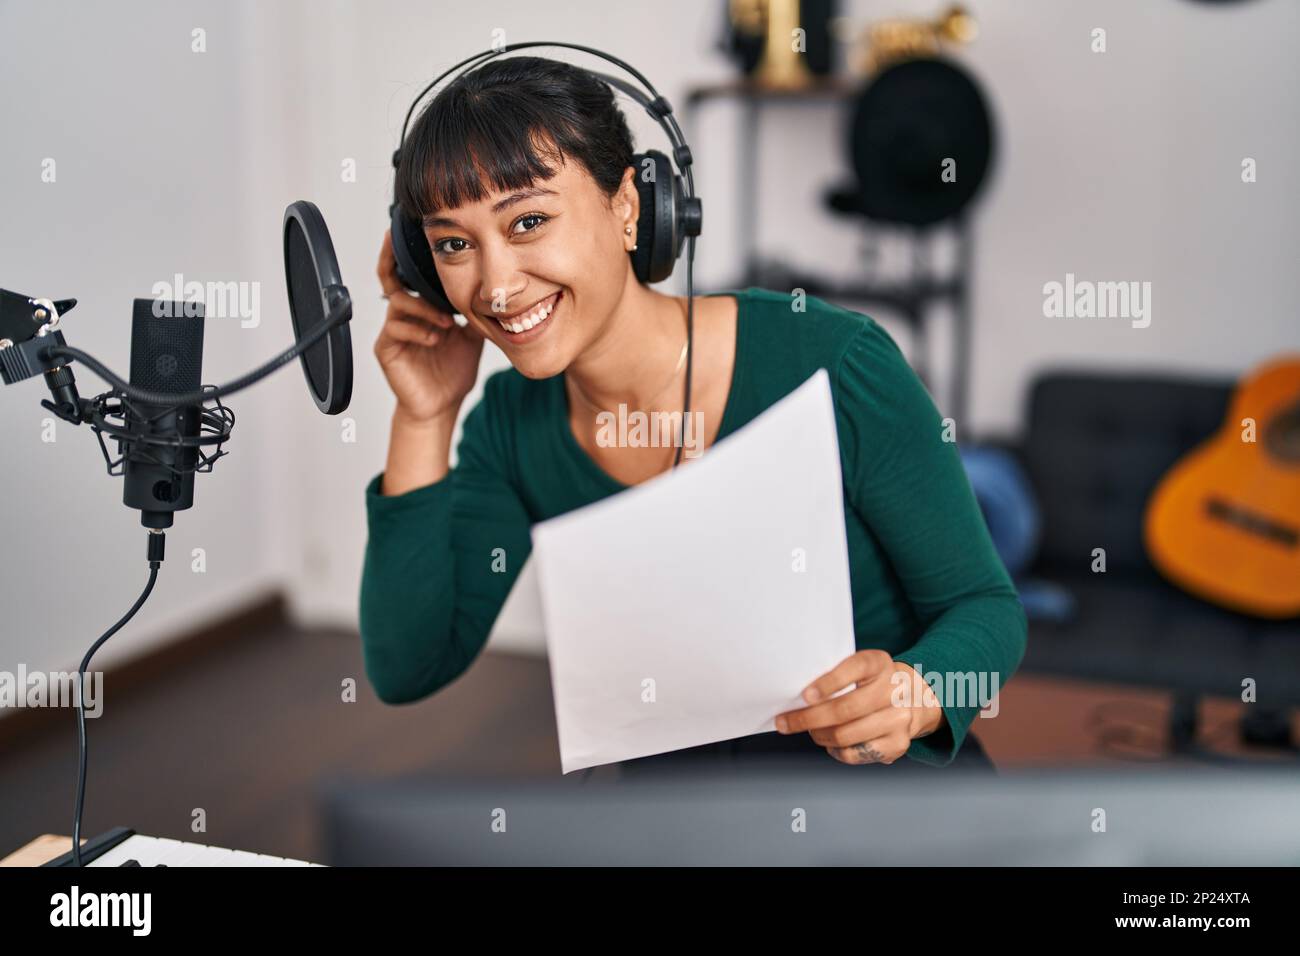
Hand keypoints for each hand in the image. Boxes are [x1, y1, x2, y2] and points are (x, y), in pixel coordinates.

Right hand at [374, 228, 484, 422]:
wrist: (442, 403)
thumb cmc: (454, 369)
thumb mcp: (472, 334)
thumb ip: (477, 311)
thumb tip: (498, 291)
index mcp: (421, 307)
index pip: (410, 274)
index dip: (407, 253)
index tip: (415, 232)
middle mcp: (403, 314)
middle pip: (389, 278)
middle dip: (392, 258)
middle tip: (397, 241)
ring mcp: (393, 331)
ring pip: (398, 303)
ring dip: (424, 308)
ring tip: (447, 321)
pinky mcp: (387, 349)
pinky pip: (396, 330)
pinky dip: (419, 330)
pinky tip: (436, 338)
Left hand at [773, 649, 945, 765]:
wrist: (913, 699)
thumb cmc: (871, 683)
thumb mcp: (860, 669)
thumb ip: (835, 676)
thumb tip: (795, 698)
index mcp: (879, 663)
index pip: (854, 668)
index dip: (828, 683)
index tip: (804, 696)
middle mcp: (894, 690)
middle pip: (844, 710)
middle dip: (807, 719)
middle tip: (785, 722)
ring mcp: (899, 718)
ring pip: (845, 735)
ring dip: (819, 735)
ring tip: (811, 731)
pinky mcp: (898, 743)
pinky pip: (854, 753)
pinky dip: (835, 751)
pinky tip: (831, 743)